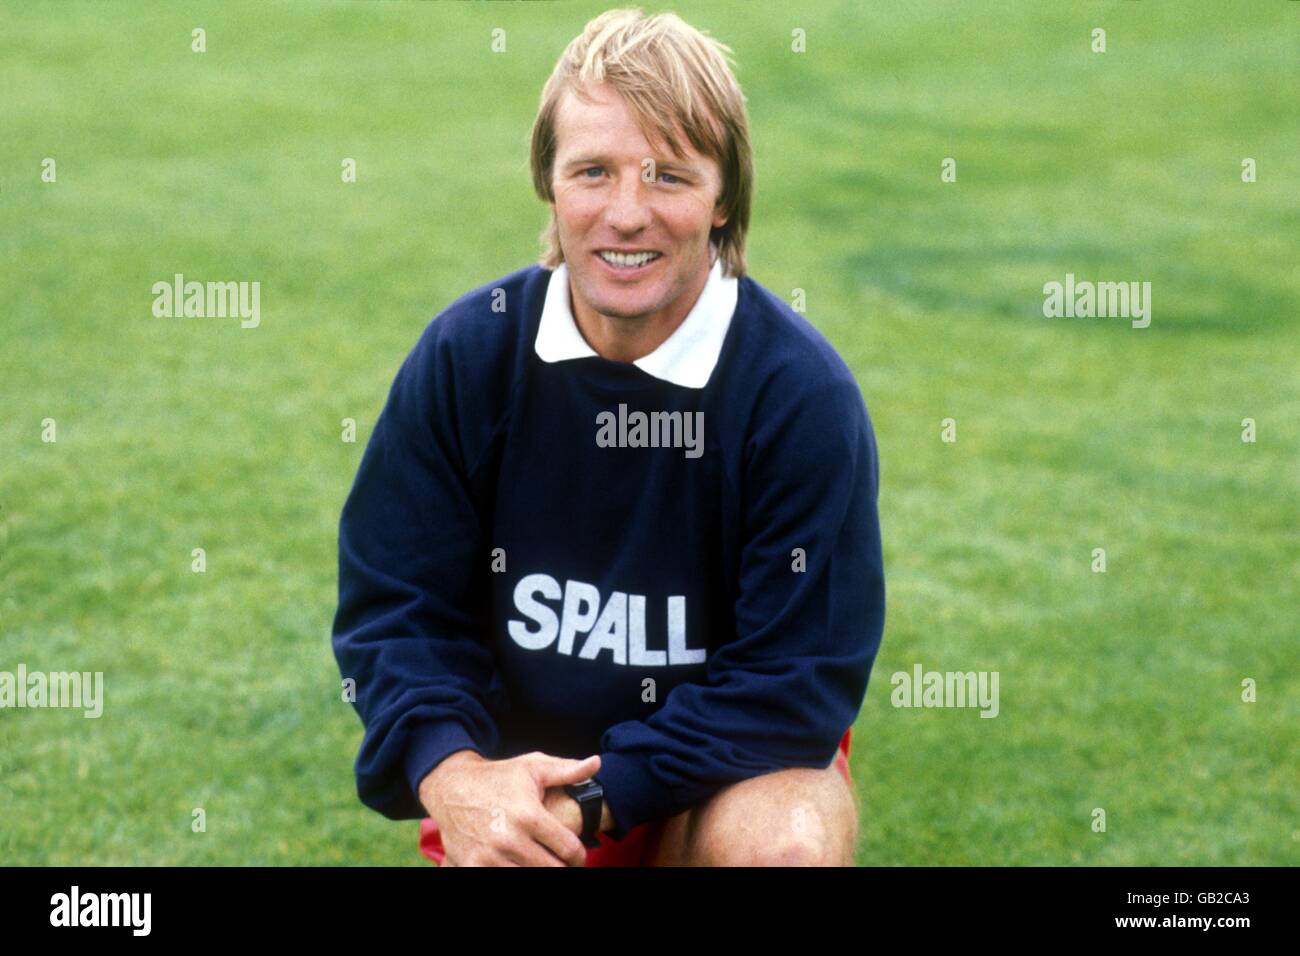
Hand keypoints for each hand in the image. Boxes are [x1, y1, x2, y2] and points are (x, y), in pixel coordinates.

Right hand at [419, 750, 597, 866]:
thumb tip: (597, 763)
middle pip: (552, 870)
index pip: (568, 849)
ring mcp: (489, 856)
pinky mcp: (472, 867)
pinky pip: (503, 880)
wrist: (451, 786)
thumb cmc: (497, 777)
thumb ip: (567, 770)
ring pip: (529, 878)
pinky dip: (515, 873)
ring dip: (538, 871)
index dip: (579, 857)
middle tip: (561, 862)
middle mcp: (509, 838)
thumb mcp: (532, 767)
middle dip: (561, 867)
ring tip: (541, 861)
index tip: (578, 857)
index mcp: (529, 815)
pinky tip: (519, 864)